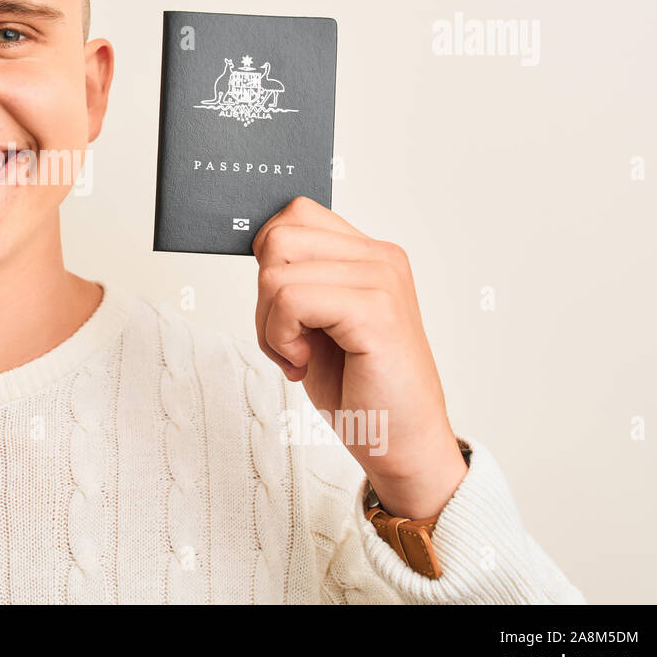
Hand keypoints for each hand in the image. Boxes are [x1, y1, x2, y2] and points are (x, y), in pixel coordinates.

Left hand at [251, 196, 467, 519]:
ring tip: (301, 355)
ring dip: (270, 325)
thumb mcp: (315, 319)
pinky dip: (281, 339)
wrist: (400, 442)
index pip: (294, 214)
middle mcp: (381, 257)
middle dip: (264, 298)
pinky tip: (306, 364)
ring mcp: (382, 279)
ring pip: (275, 272)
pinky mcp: (375, 310)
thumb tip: (256, 244)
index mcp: (368, 253)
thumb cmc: (358, 386)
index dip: (269, 263)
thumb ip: (297, 276)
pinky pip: (289, 300)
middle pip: (276, 239)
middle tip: (290, 341)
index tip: (286, 312)